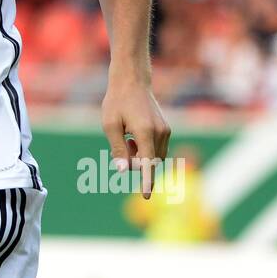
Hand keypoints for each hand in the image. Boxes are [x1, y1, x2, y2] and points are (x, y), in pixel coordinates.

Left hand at [101, 72, 169, 198]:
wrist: (132, 81)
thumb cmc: (117, 102)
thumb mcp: (110, 125)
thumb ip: (118, 149)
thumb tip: (123, 170)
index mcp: (145, 132)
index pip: (148, 163)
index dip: (146, 181)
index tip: (146, 195)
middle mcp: (160, 132)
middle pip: (150, 162)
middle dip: (136, 163)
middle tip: (119, 149)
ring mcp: (165, 130)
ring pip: (155, 157)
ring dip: (141, 156)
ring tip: (126, 139)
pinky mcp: (166, 128)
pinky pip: (158, 148)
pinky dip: (146, 149)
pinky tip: (133, 136)